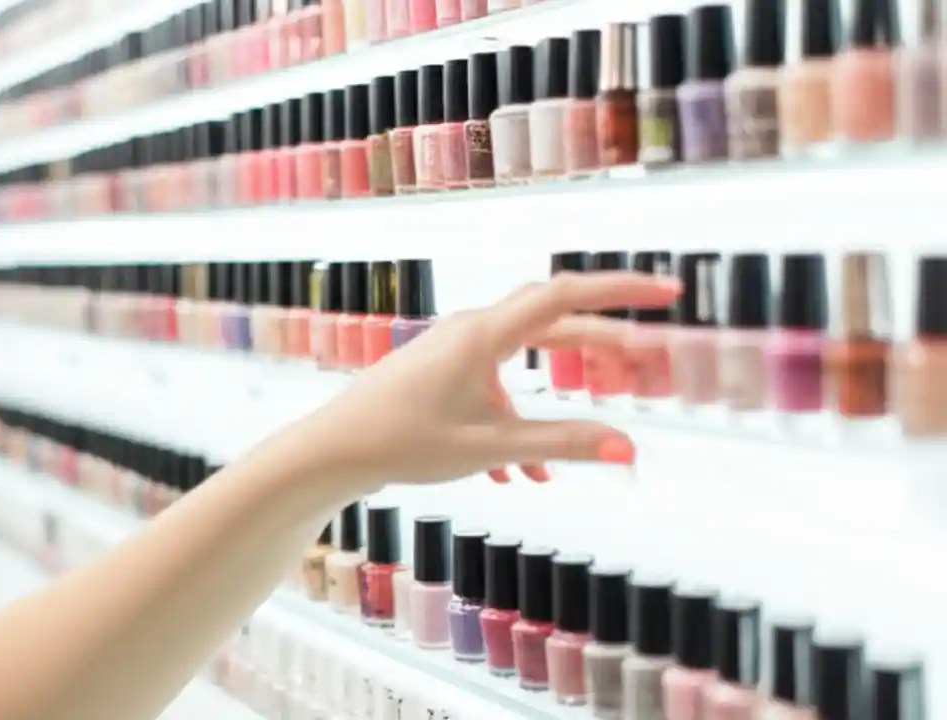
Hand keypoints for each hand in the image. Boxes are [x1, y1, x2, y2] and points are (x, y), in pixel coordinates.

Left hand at [299, 271, 681, 489]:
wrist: (333, 450)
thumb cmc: (404, 441)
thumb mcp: (490, 446)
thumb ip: (560, 443)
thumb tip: (628, 448)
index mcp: (485, 333)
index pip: (566, 295)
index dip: (621, 291)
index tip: (668, 293)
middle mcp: (470, 331)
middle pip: (551, 324)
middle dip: (600, 345)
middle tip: (646, 361)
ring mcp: (451, 351)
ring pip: (520, 363)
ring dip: (551, 402)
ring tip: (573, 452)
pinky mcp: (437, 375)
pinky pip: (490, 389)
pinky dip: (512, 423)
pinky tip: (518, 475)